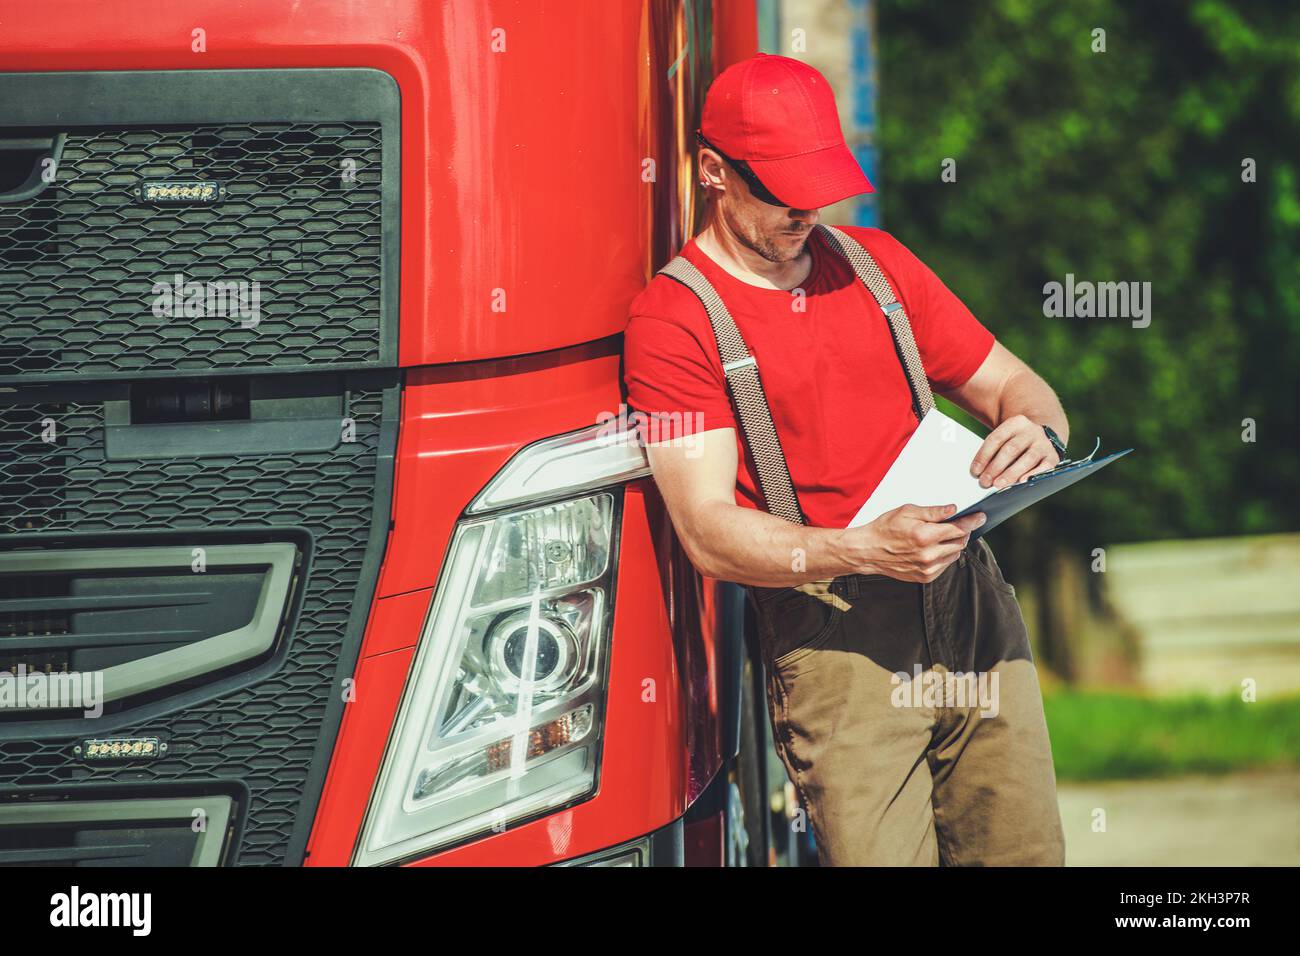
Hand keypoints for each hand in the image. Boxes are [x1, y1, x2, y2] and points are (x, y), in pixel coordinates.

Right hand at [839, 504, 986, 583]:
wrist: (868, 551)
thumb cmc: (885, 528)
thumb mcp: (907, 511)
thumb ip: (933, 512)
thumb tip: (953, 509)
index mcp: (924, 536)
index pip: (958, 528)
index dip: (972, 521)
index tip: (980, 517)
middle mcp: (928, 555)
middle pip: (960, 542)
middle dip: (963, 531)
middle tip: (959, 523)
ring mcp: (927, 568)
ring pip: (955, 554)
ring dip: (954, 544)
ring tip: (942, 536)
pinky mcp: (925, 577)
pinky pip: (945, 564)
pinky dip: (944, 555)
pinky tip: (933, 548)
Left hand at [969, 415, 1060, 489]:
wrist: (1044, 437)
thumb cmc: (1017, 442)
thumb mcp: (1006, 439)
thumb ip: (994, 452)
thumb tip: (980, 473)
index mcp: (1015, 423)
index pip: (996, 439)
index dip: (983, 456)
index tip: (974, 472)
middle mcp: (1031, 431)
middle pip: (1011, 449)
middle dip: (995, 467)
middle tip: (984, 482)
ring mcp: (1044, 443)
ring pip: (1027, 459)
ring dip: (1011, 474)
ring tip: (998, 485)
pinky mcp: (1053, 457)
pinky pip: (1044, 467)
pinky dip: (1032, 475)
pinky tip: (1021, 483)